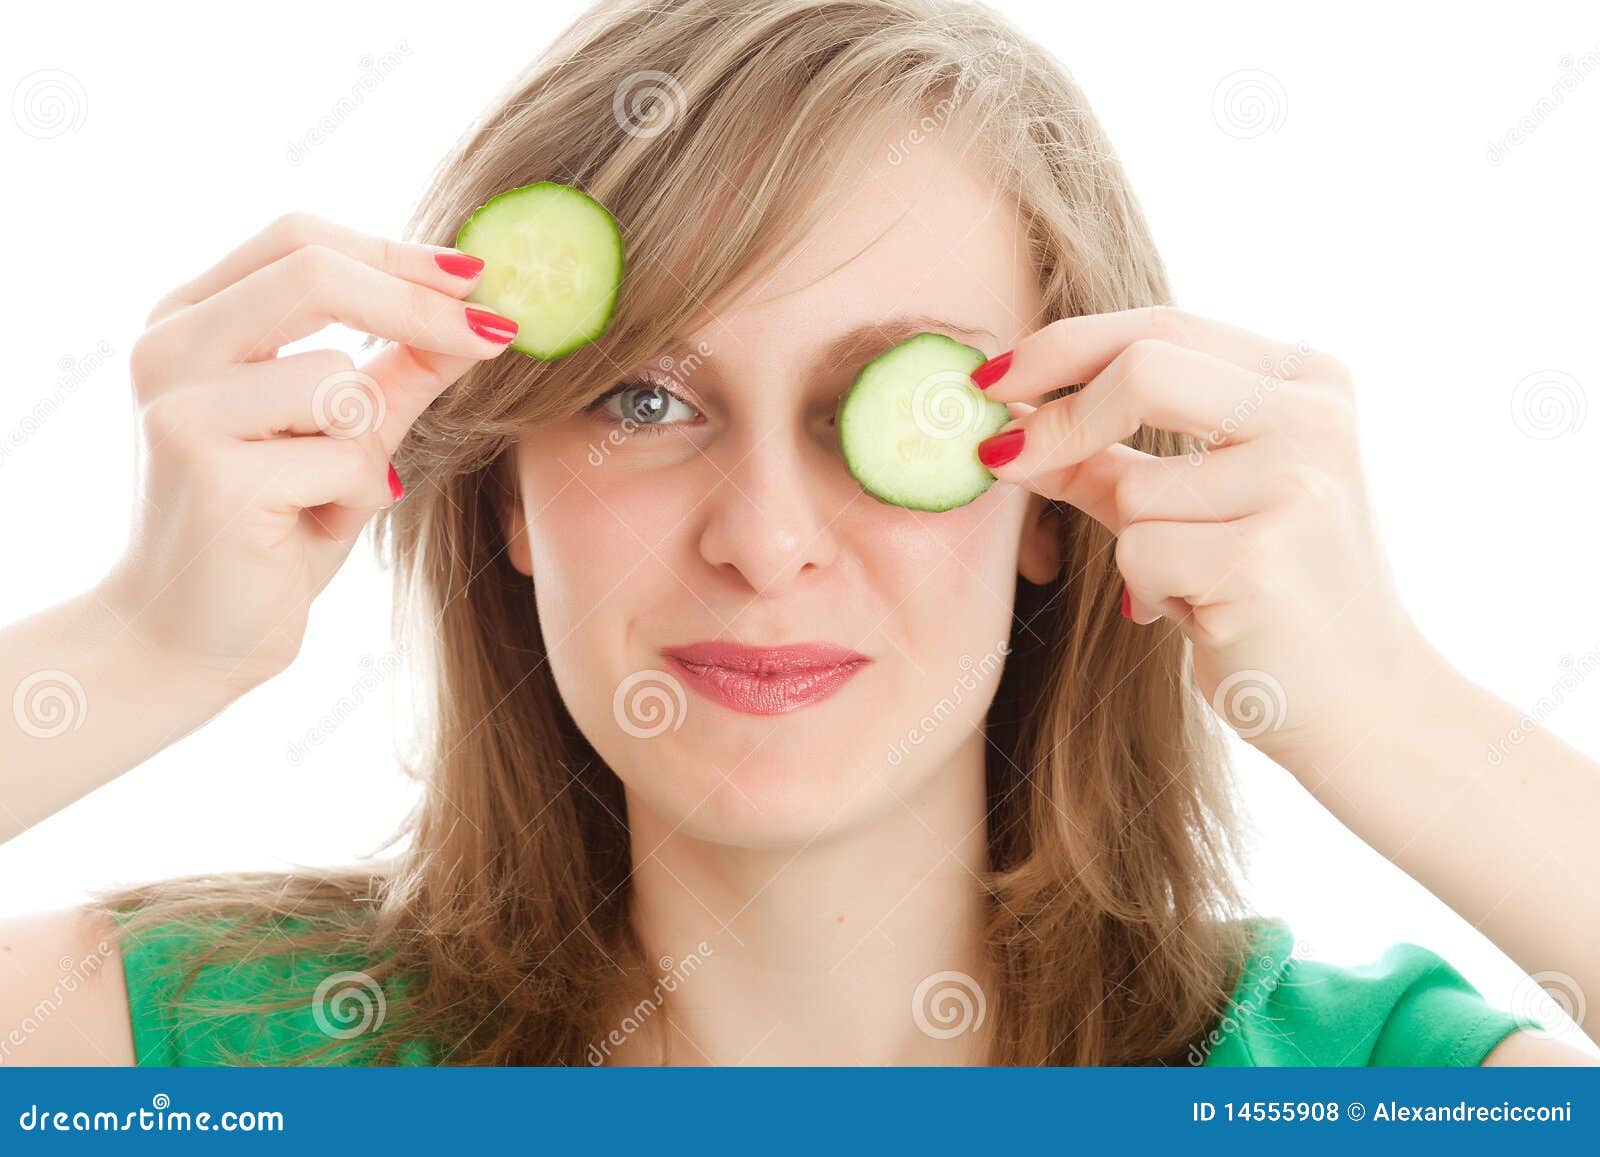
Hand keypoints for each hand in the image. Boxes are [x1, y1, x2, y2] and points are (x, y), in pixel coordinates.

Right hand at [101, 213, 517, 688]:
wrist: (185, 641)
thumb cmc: (268, 533)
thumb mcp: (342, 435)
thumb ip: (397, 370)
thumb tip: (478, 311)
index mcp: (189, 321)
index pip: (299, 240)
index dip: (397, 252)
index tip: (477, 276)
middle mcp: (168, 349)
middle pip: (313, 272)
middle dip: (419, 304)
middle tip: (494, 332)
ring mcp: (181, 409)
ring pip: (340, 379)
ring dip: (369, 445)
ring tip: (328, 495)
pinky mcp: (212, 474)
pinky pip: (343, 457)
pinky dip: (357, 497)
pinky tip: (310, 530)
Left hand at [973, 306, 1425, 763]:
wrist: (1365, 703)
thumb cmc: (1271, 598)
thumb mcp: (1195, 506)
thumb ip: (1110, 461)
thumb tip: (1006, 429)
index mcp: (1304, 382)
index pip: (1160, 328)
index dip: (1062, 347)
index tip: (990, 378)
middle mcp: (1313, 416)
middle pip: (1142, 368)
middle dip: (1058, 417)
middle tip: (999, 454)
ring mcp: (1296, 483)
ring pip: (1133, 489)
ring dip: (1137, 546)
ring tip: (1201, 584)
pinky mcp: (1263, 556)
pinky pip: (1141, 553)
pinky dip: (1153, 592)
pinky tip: (1213, 615)